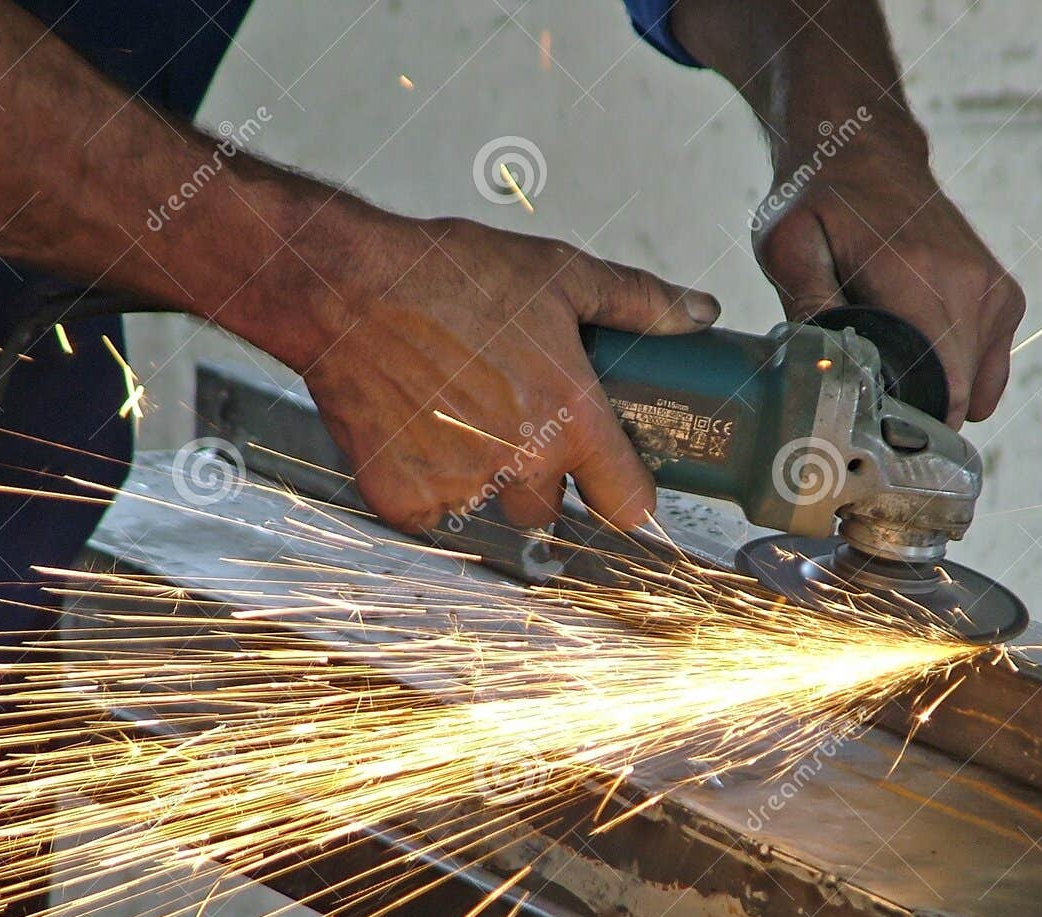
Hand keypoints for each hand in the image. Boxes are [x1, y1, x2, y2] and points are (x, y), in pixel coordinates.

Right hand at [287, 213, 719, 533]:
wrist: (344, 288)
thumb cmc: (446, 277)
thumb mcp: (558, 275)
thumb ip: (637, 303)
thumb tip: (698, 314)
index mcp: (571, 418)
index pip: (629, 505)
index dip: (625, 496)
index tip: (614, 485)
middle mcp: (521, 462)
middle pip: (551, 511)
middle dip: (539, 479)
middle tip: (513, 424)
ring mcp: (461, 487)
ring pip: (491, 512)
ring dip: (485, 481)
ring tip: (460, 418)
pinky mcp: (404, 501)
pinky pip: (434, 516)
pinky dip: (428, 485)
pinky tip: (419, 429)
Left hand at [753, 116, 1024, 428]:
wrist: (865, 150)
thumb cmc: (820, 200)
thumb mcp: (789, 248)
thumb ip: (808, 310)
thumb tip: (826, 372)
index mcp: (921, 280)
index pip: (942, 393)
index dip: (905, 428)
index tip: (868, 428)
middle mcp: (972, 288)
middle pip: (959, 402)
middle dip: (913, 419)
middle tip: (865, 402)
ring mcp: (996, 294)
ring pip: (976, 393)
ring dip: (934, 397)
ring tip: (889, 366)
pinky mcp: (1005, 299)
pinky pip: (987, 373)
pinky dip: (956, 379)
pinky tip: (916, 353)